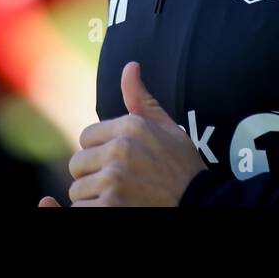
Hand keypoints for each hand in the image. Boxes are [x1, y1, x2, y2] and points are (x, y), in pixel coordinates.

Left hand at [39, 61, 206, 206]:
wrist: (201, 204)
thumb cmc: (183, 168)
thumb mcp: (168, 129)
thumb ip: (142, 100)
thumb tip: (130, 66)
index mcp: (130, 127)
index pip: (86, 137)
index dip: (100, 152)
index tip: (119, 163)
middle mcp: (120, 150)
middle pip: (77, 163)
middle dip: (92, 175)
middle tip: (119, 183)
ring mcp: (114, 180)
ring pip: (77, 189)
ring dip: (93, 197)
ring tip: (120, 197)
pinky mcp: (111, 206)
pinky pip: (80, 208)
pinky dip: (92, 211)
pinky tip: (115, 208)